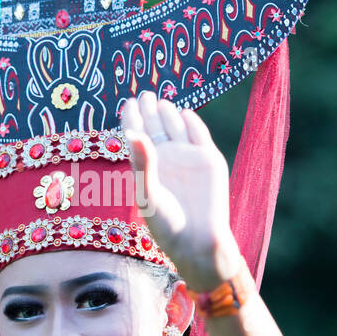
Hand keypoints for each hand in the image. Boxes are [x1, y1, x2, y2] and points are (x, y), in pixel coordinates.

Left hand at [119, 93, 242, 289]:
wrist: (199, 241)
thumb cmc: (167, 225)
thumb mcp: (149, 194)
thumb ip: (142, 163)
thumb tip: (131, 132)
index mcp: (146, 165)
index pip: (137, 133)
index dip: (132, 117)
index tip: (127, 102)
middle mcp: (166, 158)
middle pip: (155, 125)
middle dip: (148, 109)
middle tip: (144, 93)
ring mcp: (188, 157)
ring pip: (176, 126)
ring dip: (168, 112)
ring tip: (160, 101)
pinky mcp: (209, 160)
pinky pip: (199, 135)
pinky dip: (192, 123)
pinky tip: (184, 112)